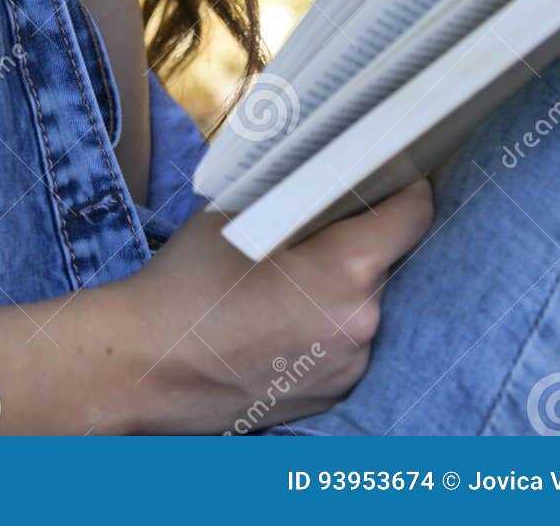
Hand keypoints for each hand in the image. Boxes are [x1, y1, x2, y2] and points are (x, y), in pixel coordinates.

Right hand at [120, 179, 434, 432]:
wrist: (146, 367)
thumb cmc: (188, 280)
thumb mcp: (244, 211)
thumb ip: (303, 190)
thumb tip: (343, 164)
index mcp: (346, 269)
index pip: (414, 212)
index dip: (405, 182)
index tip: (392, 169)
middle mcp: (362, 322)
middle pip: (389, 257)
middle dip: (363, 233)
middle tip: (319, 220)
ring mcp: (351, 366)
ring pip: (368, 299)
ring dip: (346, 280)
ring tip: (291, 274)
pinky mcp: (336, 395)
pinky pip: (350, 339)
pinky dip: (330, 320)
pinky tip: (284, 313)